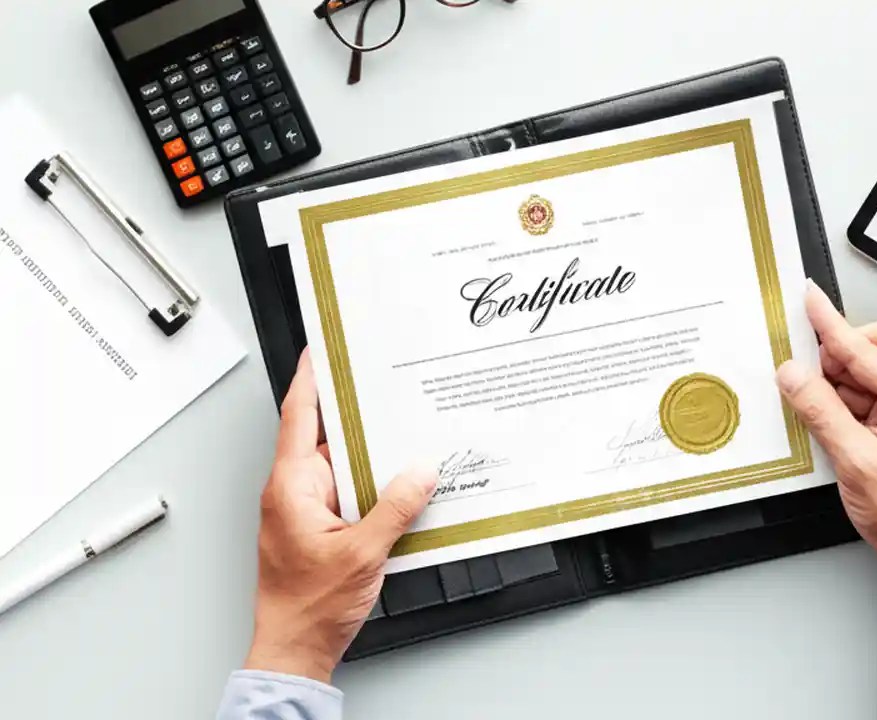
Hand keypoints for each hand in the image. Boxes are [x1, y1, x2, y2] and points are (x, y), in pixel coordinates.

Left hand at [245, 348, 437, 682]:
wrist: (294, 649)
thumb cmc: (307, 608)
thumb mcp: (363, 553)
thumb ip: (395, 507)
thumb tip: (419, 472)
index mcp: (290, 487)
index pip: (299, 416)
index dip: (311, 378)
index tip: (323, 349)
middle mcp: (293, 492)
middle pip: (326, 438)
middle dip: (356, 416)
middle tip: (383, 388)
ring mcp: (304, 511)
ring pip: (341, 468)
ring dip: (369, 458)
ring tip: (403, 443)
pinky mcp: (318, 528)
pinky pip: (348, 494)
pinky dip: (371, 487)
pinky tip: (398, 490)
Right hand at [776, 281, 876, 600]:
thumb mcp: (854, 461)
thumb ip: (820, 411)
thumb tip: (793, 373)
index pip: (866, 351)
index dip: (830, 326)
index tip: (809, 299)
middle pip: (873, 350)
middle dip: (835, 361)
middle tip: (803, 379)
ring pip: (868, 371)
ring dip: (839, 387)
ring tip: (828, 423)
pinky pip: (872, 392)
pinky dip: (847, 403)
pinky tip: (835, 424)